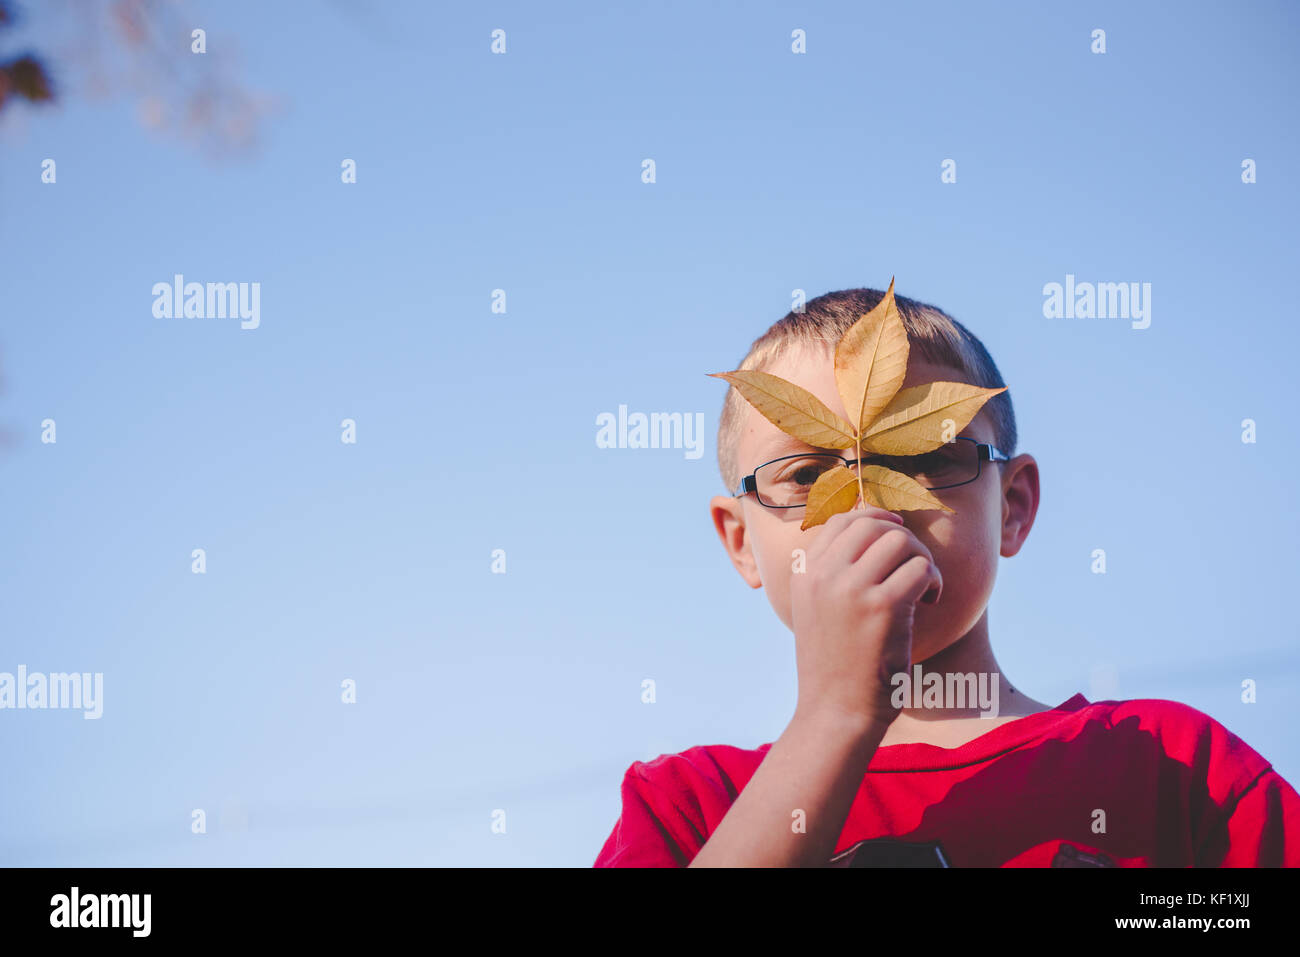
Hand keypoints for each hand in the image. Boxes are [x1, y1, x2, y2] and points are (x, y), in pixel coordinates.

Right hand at [791, 505, 942, 728]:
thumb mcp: (816, 612)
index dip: (875, 518)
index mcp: (804, 574)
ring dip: (922, 559)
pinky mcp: (882, 608)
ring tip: (925, 587)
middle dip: (903, 539)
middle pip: (873, 525)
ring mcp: (850, 589)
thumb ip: (833, 575)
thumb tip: (874, 532)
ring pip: (900, 541)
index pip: (841, 521)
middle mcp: (822, 576)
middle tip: (915, 567)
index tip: (897, 531)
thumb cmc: (835, 667)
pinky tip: (932, 603)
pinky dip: (935, 582)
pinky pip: (921, 570)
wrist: (835, 713)